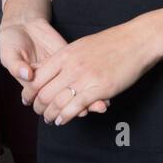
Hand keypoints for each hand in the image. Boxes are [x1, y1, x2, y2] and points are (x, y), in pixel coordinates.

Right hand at [0, 17, 107, 116]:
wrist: (22, 24)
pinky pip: (81, 74)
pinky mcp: (68, 57)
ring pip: (76, 89)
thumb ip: (17, 65)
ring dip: (88, 99)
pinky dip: (92, 82)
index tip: (74, 113)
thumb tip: (28, 75)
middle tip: (92, 110)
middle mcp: (50, 81)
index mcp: (34, 84)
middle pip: (66, 99)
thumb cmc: (11, 41)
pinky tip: (104, 89)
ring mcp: (60, 70)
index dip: (61, 109)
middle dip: (78, 107)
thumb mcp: (9, 52)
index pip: (50, 102)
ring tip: (101, 105)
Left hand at [24, 22, 162, 125]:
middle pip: (43, 92)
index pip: (37, 76)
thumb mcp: (81, 46)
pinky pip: (75, 107)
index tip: (27, 99)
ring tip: (48, 119)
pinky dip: (65, 117)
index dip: (29, 91)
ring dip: (49, 114)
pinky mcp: (98, 89)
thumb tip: (49, 68)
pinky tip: (62, 120)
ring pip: (57, 102)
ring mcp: (84, 78)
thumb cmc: (110, 43)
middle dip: (37, 106)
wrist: (136, 41)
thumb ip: (64, 58)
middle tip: (38, 112)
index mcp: (65, 54)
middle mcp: (71, 66)